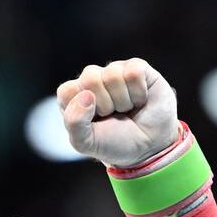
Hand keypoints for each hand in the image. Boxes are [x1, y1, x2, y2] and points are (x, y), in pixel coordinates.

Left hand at [56, 58, 178, 167]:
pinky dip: (139, 93)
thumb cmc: (115, 142)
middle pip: (90, 78)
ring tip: (127, 109)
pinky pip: (134, 73)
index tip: (94, 123)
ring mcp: (115, 71)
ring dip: (123, 101)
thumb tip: (86, 95)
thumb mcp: (86, 143)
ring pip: (113, 75)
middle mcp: (92, 79)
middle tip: (113, 116)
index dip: (82, 110)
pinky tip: (140, 100)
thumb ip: (74, 123)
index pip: (67, 91)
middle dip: (105, 105)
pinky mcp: (137, 68)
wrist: (149, 149)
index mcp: (74, 95)